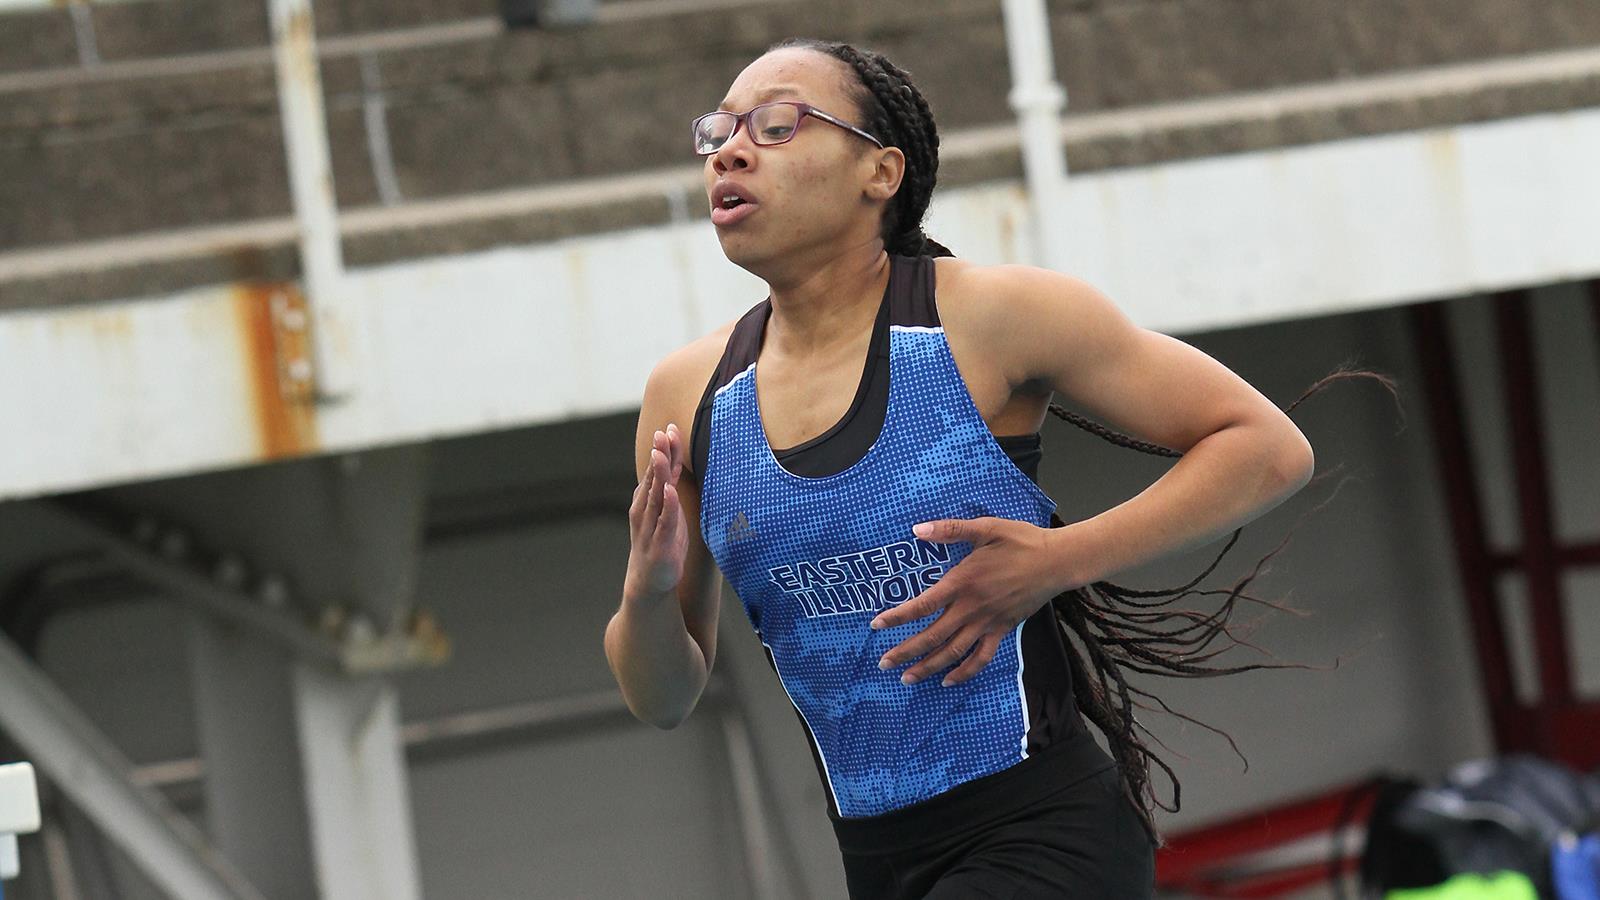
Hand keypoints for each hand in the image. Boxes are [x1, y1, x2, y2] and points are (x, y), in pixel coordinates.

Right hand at [625, 423, 687, 597]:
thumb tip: (676, 464)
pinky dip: (666, 505)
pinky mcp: (659, 544)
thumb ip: (671, 489)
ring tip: (660, 454)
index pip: (658, 471)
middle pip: (654, 477)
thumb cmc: (660, 543)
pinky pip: (663, 521)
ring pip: (655, 496)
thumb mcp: (668, 513)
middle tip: (662, 432)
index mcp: (648, 501)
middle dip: (659, 455)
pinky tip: (669, 491)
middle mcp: (645, 510)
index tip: (669, 428)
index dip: (665, 450)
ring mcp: (650, 527)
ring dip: (657, 474)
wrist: (648, 582)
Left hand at [872, 517, 1071, 686]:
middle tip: (883, 664)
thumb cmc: (1020, 541)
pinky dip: (965, 672)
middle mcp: (972, 608)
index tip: (876, 625)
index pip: (923, 605)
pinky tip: (949, 681)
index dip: (898, 617)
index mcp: (963, 582)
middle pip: (933, 636)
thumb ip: (949, 530)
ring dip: (929, 667)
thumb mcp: (985, 528)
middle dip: (906, 652)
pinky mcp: (1002, 630)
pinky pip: (981, 658)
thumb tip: (917, 530)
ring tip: (907, 679)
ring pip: (953, 652)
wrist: (1056, 561)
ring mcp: (988, 623)